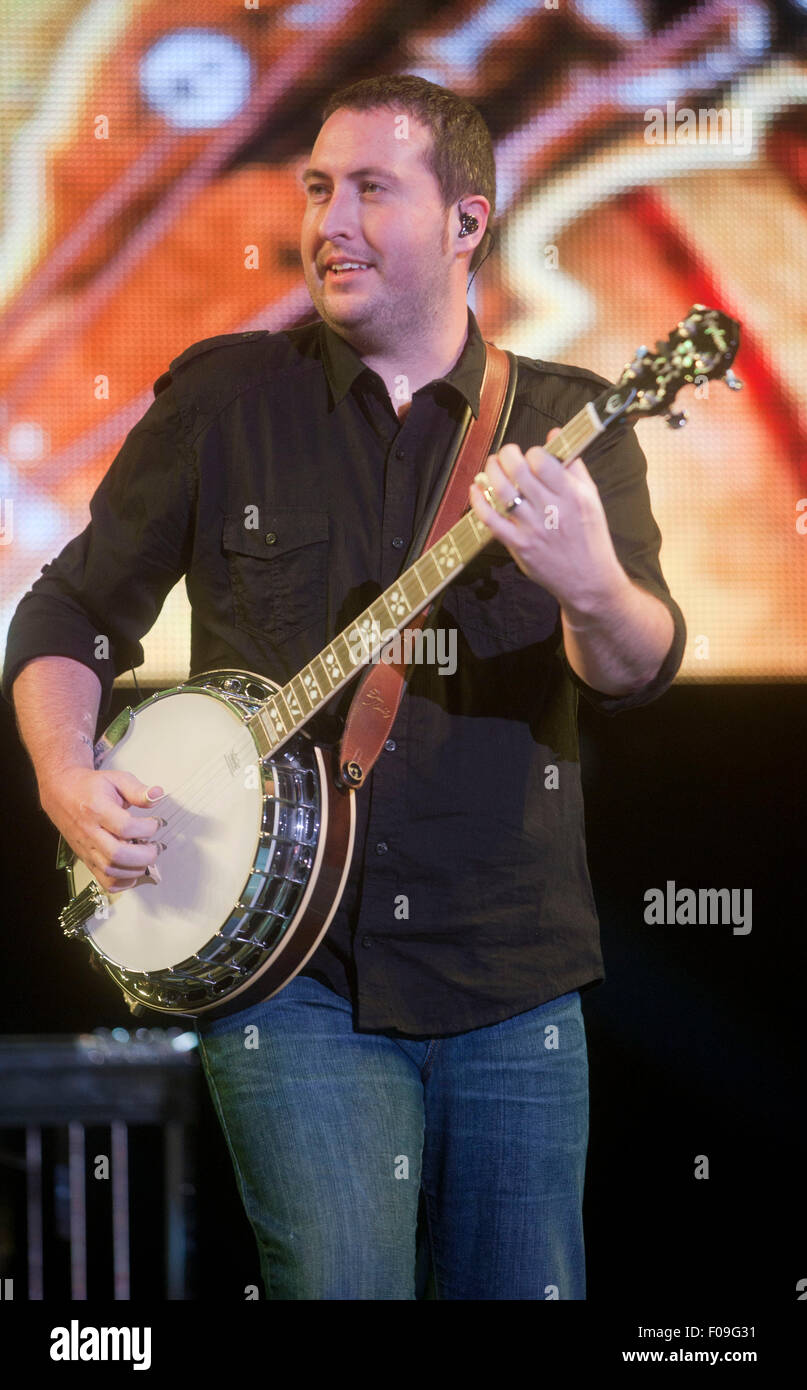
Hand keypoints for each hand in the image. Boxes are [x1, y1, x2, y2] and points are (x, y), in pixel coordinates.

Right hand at [40, 767, 166, 893]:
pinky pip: (104, 881)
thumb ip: (137, 789)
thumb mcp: (116, 778)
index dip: (147, 828)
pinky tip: (133, 871)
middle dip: (144, 855)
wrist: (61, 793)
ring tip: (146, 857)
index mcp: (96, 809)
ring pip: (110, 871)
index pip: (125, 827)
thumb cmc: (89, 787)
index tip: (156, 824)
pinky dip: (123, 882)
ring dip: (135, 869)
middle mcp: (89, 832)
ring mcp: (87, 848)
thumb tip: (157, 796)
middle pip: (117, 854)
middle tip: (155, 847)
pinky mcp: (86, 859)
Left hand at [468, 429, 627, 611]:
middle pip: (519, 471)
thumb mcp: (590, 498)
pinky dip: (478, 502)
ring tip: (492, 466)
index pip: (543, 461)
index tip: (531, 456)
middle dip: (507, 455)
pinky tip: (476, 490)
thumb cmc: (590, 537)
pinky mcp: (519, 546)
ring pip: (502, 491)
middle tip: (506, 454)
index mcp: (572, 495)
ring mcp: (533, 529)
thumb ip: (573, 466)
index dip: (532, 453)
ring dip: (491, 472)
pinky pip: (491, 520)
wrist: (588, 581)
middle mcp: (552, 510)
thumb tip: (555, 434)